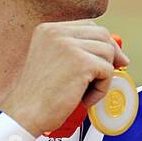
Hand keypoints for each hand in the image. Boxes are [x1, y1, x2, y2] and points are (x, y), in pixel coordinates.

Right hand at [0, 21, 127, 134]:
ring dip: (102, 76)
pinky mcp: (82, 63)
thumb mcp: (53, 61)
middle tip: (105, 76)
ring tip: (83, 91)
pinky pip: (108, 71)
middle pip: (102, 35)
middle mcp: (57, 33)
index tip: (108, 59)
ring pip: (108, 53)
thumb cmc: (38, 95)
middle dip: (110, 55)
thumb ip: (76, 50)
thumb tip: (117, 52)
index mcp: (48, 30)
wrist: (24, 114)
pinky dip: (101, 89)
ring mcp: (69, 46)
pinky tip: (83, 98)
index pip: (89, 26)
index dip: (102, 42)